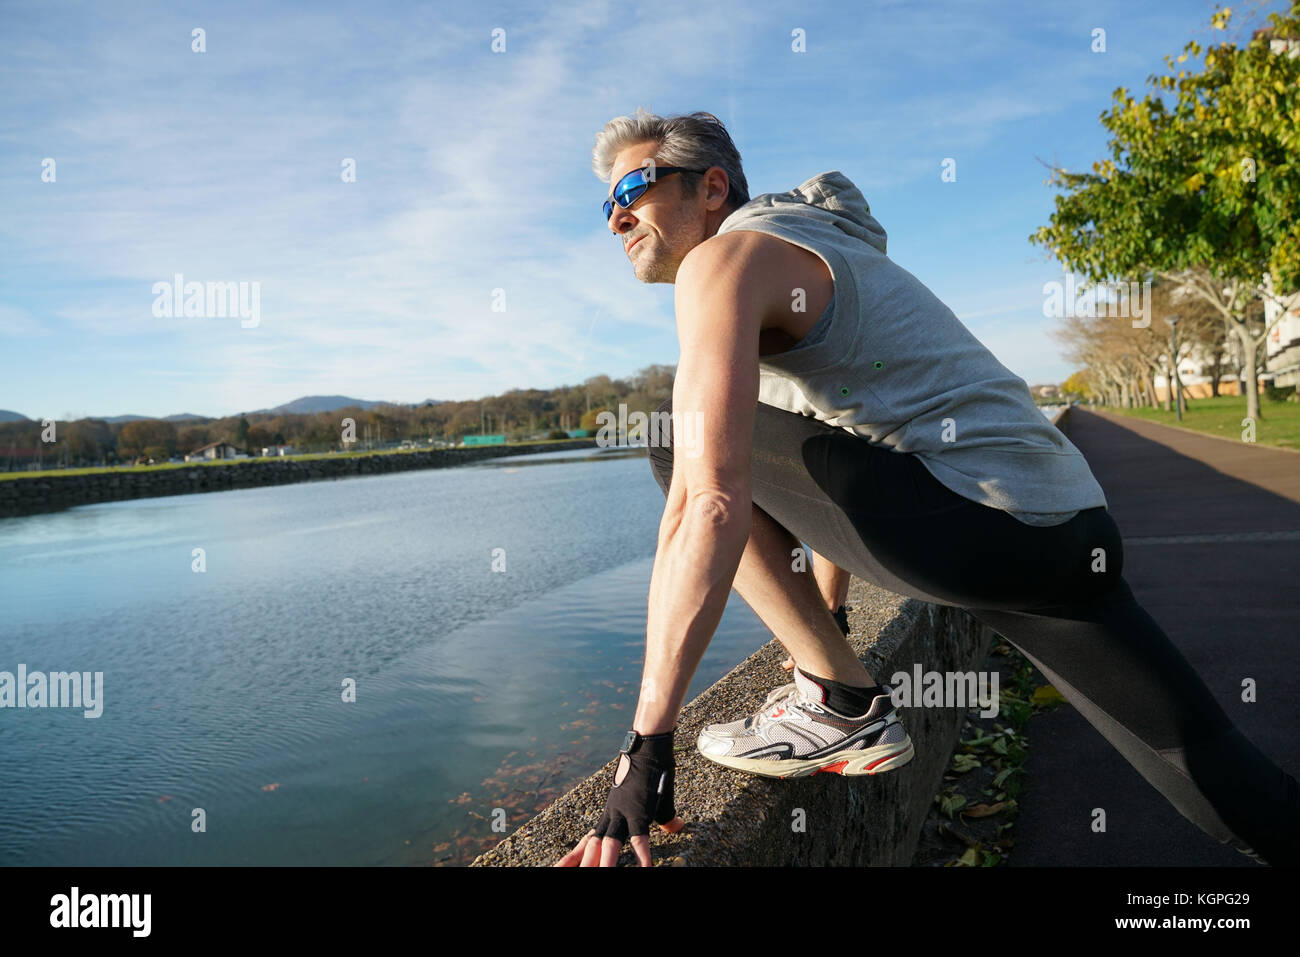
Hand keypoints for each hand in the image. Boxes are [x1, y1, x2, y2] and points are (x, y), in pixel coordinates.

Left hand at [554, 731, 684, 866]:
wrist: (647, 747)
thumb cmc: (650, 770)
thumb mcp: (653, 801)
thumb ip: (664, 819)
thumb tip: (678, 826)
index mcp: (610, 814)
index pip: (590, 840)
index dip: (575, 856)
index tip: (561, 868)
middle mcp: (612, 815)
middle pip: (593, 846)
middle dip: (584, 863)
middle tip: (568, 873)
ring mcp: (624, 814)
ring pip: (610, 844)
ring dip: (604, 864)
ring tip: (600, 876)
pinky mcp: (640, 812)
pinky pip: (640, 838)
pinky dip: (643, 856)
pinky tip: (646, 869)